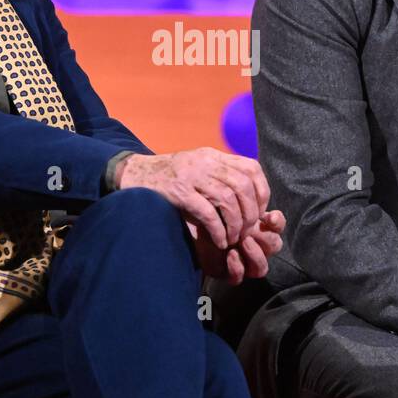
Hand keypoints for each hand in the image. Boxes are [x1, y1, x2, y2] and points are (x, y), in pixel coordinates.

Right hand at [115, 148, 269, 248]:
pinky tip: (219, 241)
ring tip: (233, 239)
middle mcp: (205, 162)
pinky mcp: (178, 192)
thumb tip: (251, 202)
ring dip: (236, 224)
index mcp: (213, 155)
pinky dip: (218, 230)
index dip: (262, 192)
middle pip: (243, 185)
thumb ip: (221, 178)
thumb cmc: (171, 178)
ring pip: (227, 199)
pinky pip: (207, 213)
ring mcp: (191, 176)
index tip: (259, 212)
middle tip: (247, 231)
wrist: (135, 175)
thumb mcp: (198, 169)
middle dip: (250, 212)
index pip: (251, 168)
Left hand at [187, 210, 284, 284]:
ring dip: (255, 254)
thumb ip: (244, 201)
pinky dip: (238, 267)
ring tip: (243, 242)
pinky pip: (240, 278)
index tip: (269, 216)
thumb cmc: (207, 210)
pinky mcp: (227, 273)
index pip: (277, 226)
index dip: (278, 222)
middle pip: (274, 246)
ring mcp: (242, 261)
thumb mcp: (227, 201)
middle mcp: (253, 245)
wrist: (184, 223)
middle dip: (265, 238)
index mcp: (256, 226)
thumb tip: (259, 202)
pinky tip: (230, 254)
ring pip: (262, 268)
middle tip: (251, 230)